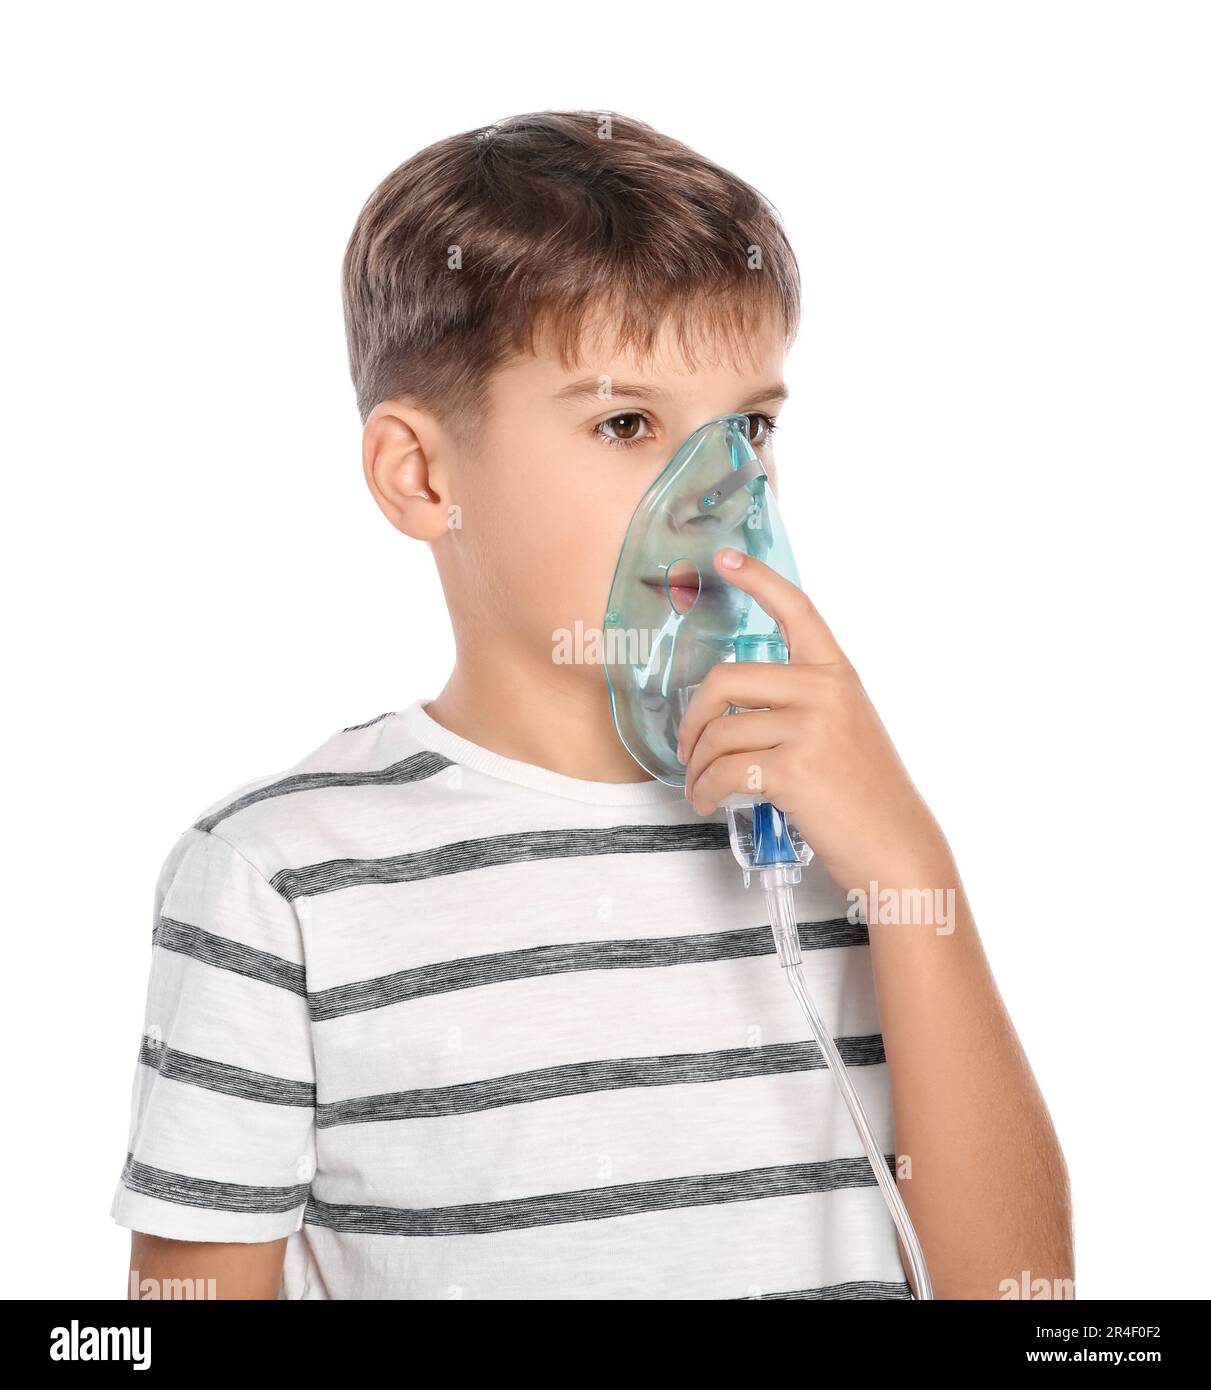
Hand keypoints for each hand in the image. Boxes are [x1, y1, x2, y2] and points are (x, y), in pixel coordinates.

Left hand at [677, 547, 954, 892]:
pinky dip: (705, 790)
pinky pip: (724, 770)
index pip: (798, 610)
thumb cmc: (865, 796)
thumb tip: (736, 709)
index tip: (725, 558)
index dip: (759, 579)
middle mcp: (825, 691)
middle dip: (692, 718)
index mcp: (838, 674)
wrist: (897, 848)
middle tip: (687, 746)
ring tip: (700, 787)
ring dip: (697, 766)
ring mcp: (811, 728)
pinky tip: (707, 801)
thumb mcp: (847, 729)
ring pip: (719, 733)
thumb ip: (804, 705)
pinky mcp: (794, 769)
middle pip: (726, 680)